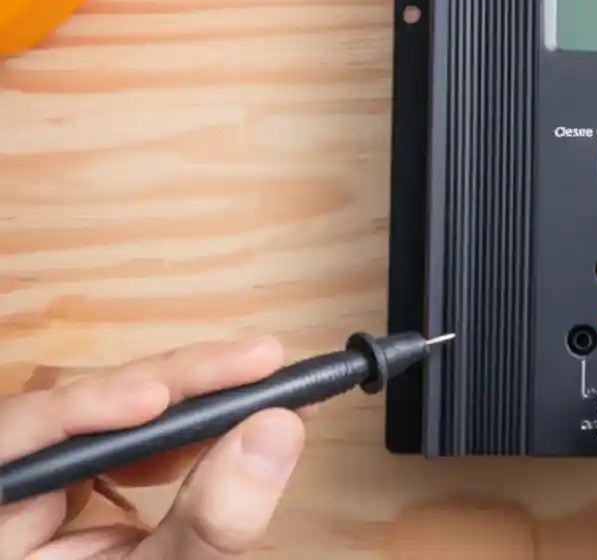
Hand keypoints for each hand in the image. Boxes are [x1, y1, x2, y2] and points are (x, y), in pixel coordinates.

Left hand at [0, 336, 305, 559]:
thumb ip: (209, 524)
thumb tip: (278, 428)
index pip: (16, 440)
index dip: (84, 409)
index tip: (160, 397)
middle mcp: (6, 502)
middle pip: (69, 416)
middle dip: (168, 388)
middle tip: (259, 363)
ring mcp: (34, 504)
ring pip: (102, 424)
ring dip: (186, 402)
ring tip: (262, 385)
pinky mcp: (70, 507)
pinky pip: (120, 452)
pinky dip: (181, 438)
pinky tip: (233, 424)